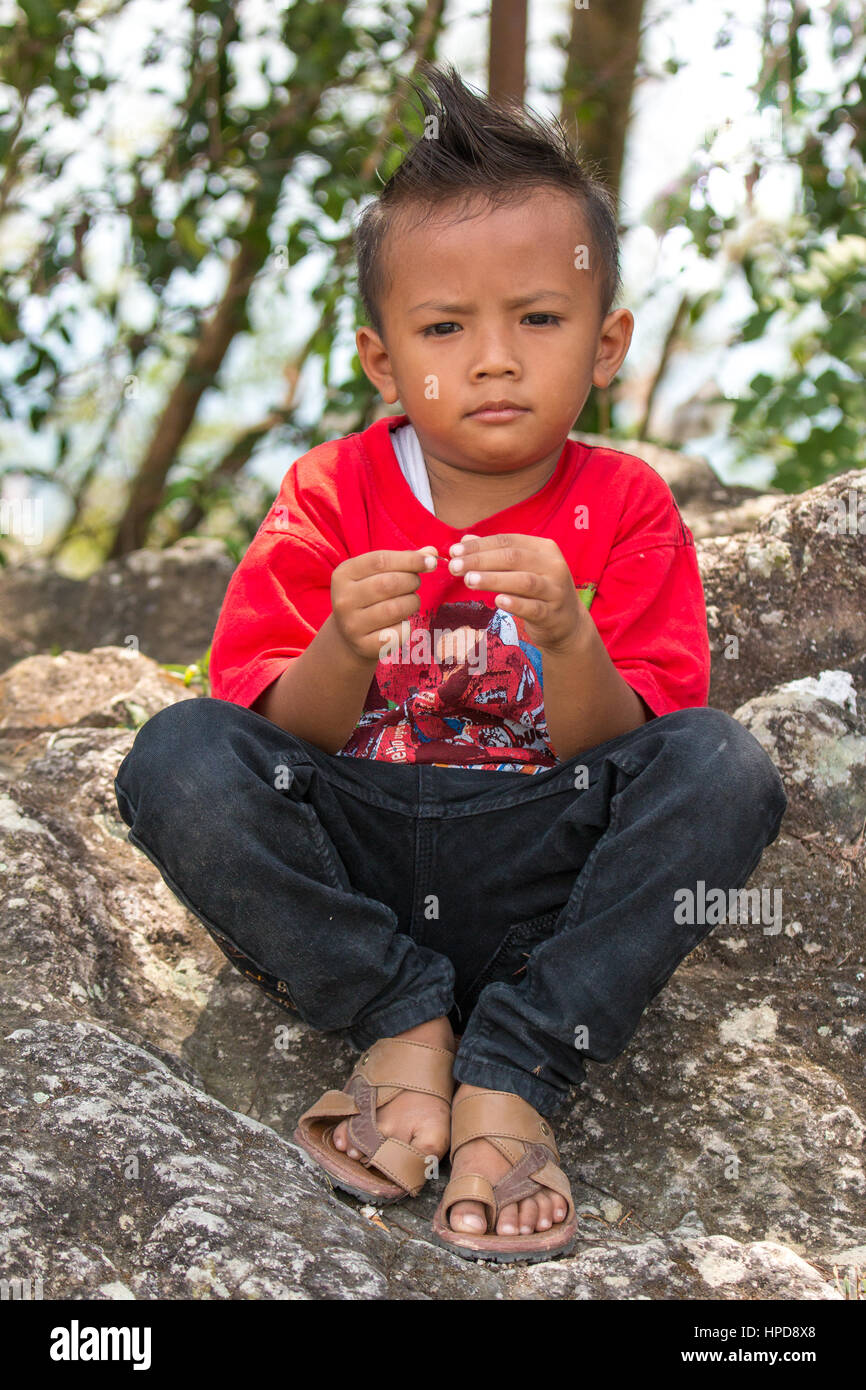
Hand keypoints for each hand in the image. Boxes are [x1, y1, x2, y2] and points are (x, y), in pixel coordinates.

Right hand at [331, 545, 438, 661]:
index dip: (409, 559)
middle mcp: (343, 599)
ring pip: (395, 608)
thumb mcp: (378, 574)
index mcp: (343, 574)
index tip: (430, 562)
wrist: (348, 635)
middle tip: (415, 584)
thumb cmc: (370, 596)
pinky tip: (400, 623)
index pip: (380, 560)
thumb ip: (404, 561)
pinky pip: (398, 633)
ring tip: (410, 602)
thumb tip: (431, 552)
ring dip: (412, 602)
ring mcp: (351, 625)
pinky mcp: (364, 645)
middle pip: (389, 583)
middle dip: (412, 581)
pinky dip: (406, 626)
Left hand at [447, 533, 585, 653]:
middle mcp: (553, 566)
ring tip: (469, 580)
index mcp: (544, 549)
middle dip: (480, 560)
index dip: (479, 545)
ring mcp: (555, 591)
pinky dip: (516, 604)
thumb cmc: (538, 593)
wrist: (568, 624)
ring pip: (523, 581)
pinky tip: (498, 601)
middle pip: (513, 558)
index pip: (507, 541)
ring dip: (494, 579)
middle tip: (454, 566)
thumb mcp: (521, 570)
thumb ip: (496, 554)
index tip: (454, 551)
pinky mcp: (553, 615)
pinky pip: (534, 608)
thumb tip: (465, 539)